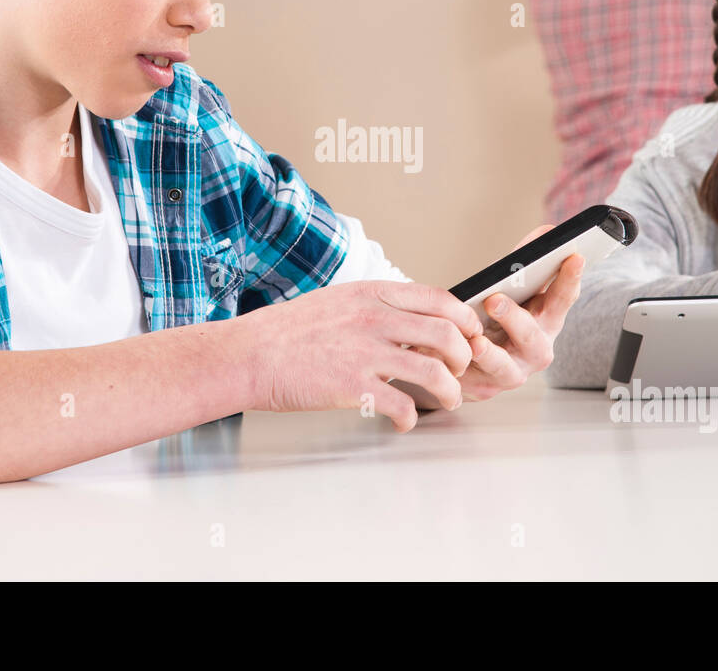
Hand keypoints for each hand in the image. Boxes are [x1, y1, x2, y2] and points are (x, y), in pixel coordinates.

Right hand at [240, 279, 482, 431]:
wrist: (250, 354)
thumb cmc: (288, 331)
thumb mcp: (339, 301)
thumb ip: (376, 307)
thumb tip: (410, 320)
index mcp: (373, 294)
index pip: (439, 298)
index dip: (464, 319)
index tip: (468, 335)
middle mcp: (375, 319)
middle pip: (447, 333)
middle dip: (464, 356)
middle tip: (459, 370)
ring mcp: (366, 353)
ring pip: (435, 371)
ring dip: (450, 391)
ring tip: (447, 400)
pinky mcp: (354, 387)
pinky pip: (404, 406)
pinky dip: (412, 419)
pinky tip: (403, 422)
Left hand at [453, 224, 585, 401]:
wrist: (475, 357)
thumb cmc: (498, 316)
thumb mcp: (512, 285)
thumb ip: (527, 258)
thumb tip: (547, 230)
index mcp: (547, 319)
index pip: (563, 298)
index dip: (570, 279)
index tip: (573, 257)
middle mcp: (536, 348)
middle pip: (534, 337)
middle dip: (515, 319)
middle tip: (494, 300)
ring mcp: (513, 371)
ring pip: (505, 368)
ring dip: (490, 354)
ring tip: (474, 342)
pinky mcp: (486, 388)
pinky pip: (474, 381)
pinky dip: (461, 370)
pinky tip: (449, 357)